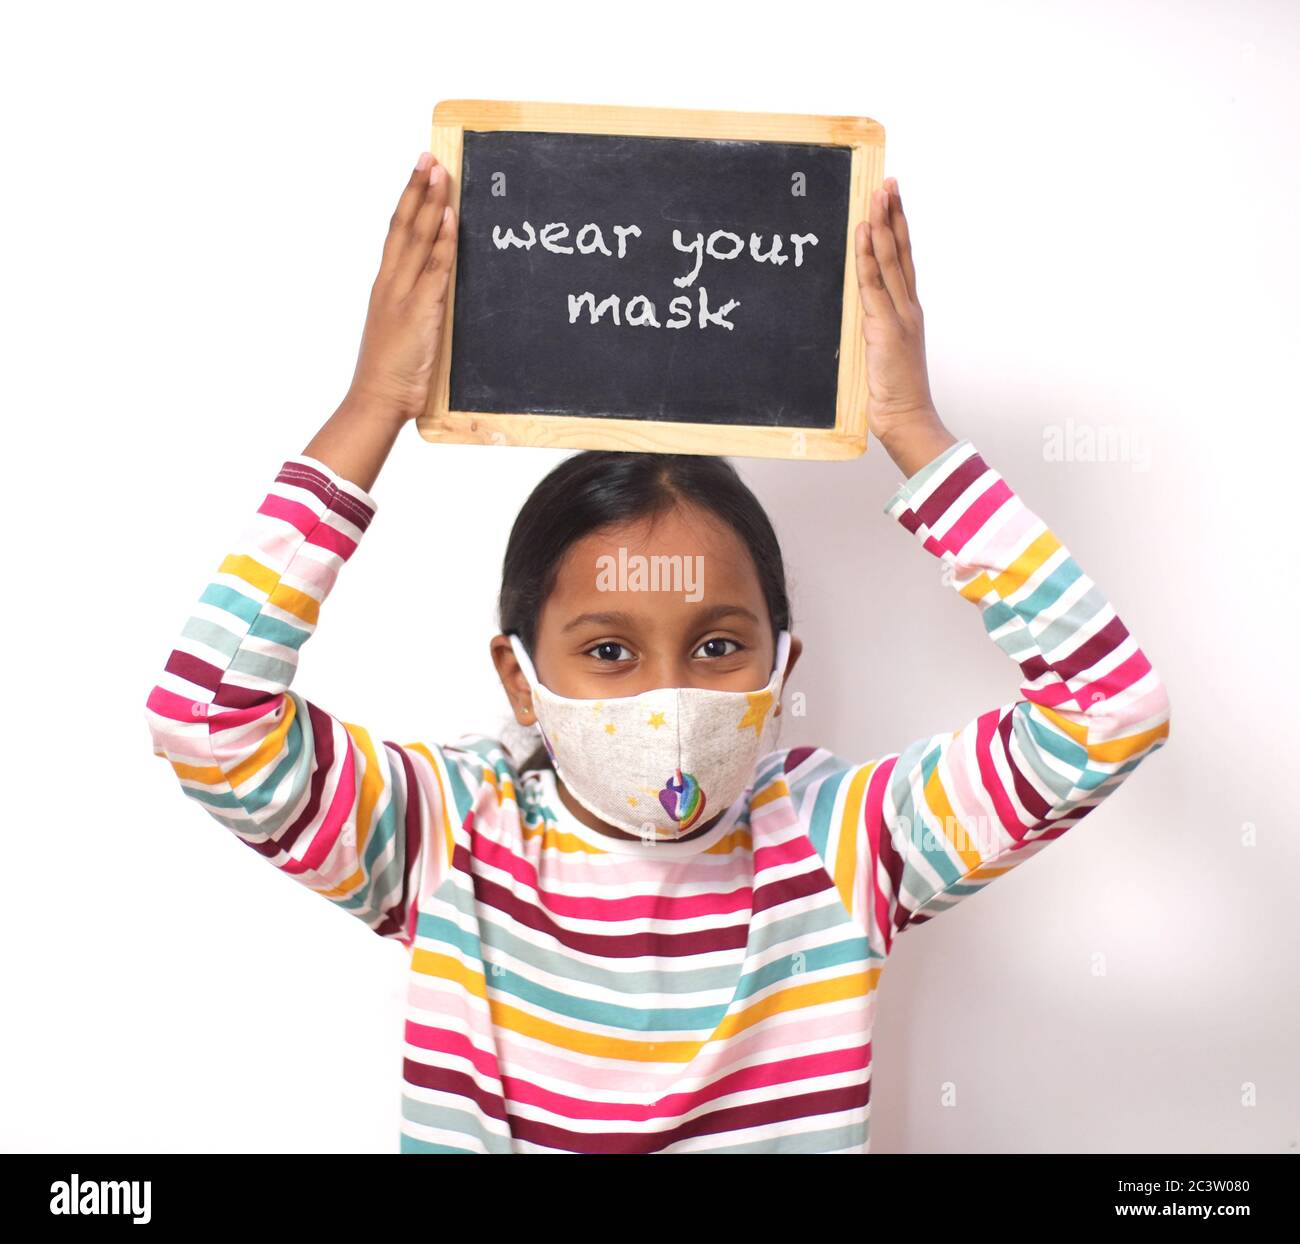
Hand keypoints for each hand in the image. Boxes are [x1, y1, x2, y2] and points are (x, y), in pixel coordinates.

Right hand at [346, 151, 457, 424]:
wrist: (377, 399)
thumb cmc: (389, 374)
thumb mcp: (399, 332)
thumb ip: (413, 309)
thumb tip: (432, 296)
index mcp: (385, 287)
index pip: (395, 234)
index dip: (406, 201)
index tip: (417, 173)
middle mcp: (391, 284)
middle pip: (404, 226)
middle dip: (417, 189)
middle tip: (429, 157)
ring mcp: (404, 295)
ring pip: (418, 239)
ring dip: (431, 203)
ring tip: (441, 173)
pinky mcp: (421, 310)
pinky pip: (436, 268)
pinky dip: (444, 242)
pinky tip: (450, 217)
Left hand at [854, 177, 938, 444]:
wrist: (907, 417)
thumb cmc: (895, 393)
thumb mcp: (883, 354)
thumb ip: (875, 331)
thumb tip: (861, 318)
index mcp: (908, 312)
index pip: (903, 261)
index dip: (898, 229)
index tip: (893, 200)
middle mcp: (907, 308)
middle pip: (901, 252)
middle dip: (894, 214)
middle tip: (888, 182)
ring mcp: (899, 315)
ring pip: (889, 260)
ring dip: (882, 224)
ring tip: (877, 194)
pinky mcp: (885, 327)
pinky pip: (873, 283)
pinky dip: (867, 255)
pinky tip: (863, 232)